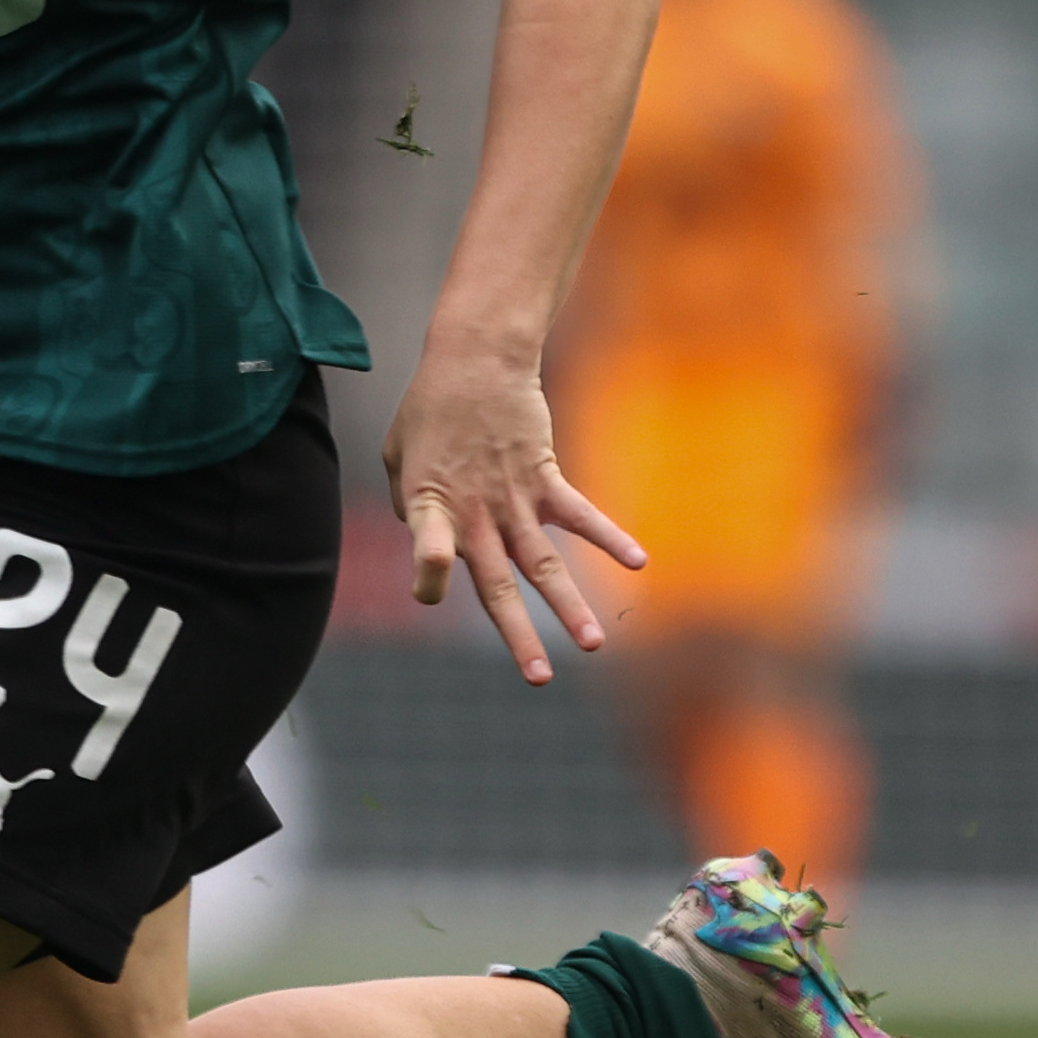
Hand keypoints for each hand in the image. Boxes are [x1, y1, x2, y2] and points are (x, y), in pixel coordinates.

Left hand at [385, 348, 642, 684]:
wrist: (474, 358)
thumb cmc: (429, 411)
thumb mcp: (399, 458)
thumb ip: (411, 508)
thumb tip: (433, 545)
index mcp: (429, 508)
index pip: (428, 553)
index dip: (429, 574)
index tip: (433, 591)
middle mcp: (474, 514)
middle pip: (499, 584)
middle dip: (517, 634)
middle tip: (538, 678)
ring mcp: (513, 500)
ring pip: (546, 564)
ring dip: (570, 607)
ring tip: (593, 645)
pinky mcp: (544, 478)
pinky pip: (581, 515)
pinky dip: (610, 537)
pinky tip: (638, 563)